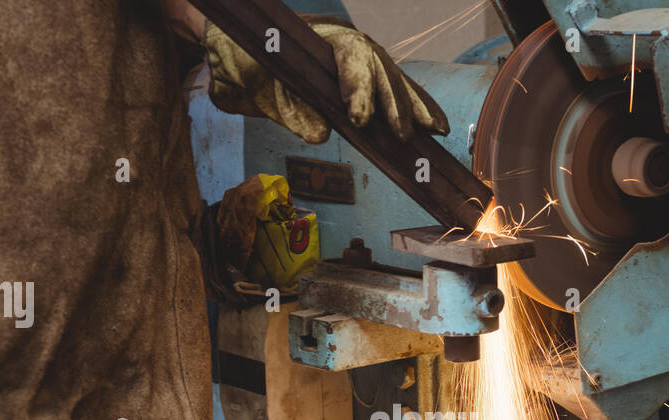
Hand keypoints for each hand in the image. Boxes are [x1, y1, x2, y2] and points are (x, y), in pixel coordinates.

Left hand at [203, 15, 448, 144]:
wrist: (234, 47)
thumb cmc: (242, 65)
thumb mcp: (255, 90)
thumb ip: (286, 110)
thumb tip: (321, 133)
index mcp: (317, 37)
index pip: (349, 56)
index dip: (359, 86)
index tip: (360, 118)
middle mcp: (342, 41)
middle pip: (379, 66)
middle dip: (394, 101)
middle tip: (402, 134)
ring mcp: (353, 54)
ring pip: (391, 76)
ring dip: (413, 105)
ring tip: (434, 131)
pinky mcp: (359, 72)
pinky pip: (390, 86)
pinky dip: (411, 104)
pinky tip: (432, 124)